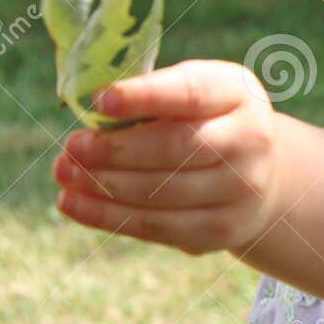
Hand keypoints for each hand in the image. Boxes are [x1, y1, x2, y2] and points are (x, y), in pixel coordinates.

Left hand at [52, 59, 282, 255]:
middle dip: (117, 149)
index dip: (144, 97)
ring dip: (103, 186)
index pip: (191, 93)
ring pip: (161, 193)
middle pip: (177, 148)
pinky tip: (73, 203)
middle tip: (71, 146)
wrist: (259, 173)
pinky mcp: (220, 231)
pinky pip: (156, 227)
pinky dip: (107, 216)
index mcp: (238, 93)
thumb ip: (154, 95)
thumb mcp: (196, 93)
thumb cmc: (207, 120)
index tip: (99, 99)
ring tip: (64, 174)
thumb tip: (89, 110)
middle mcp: (250, 140)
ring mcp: (240, 190)